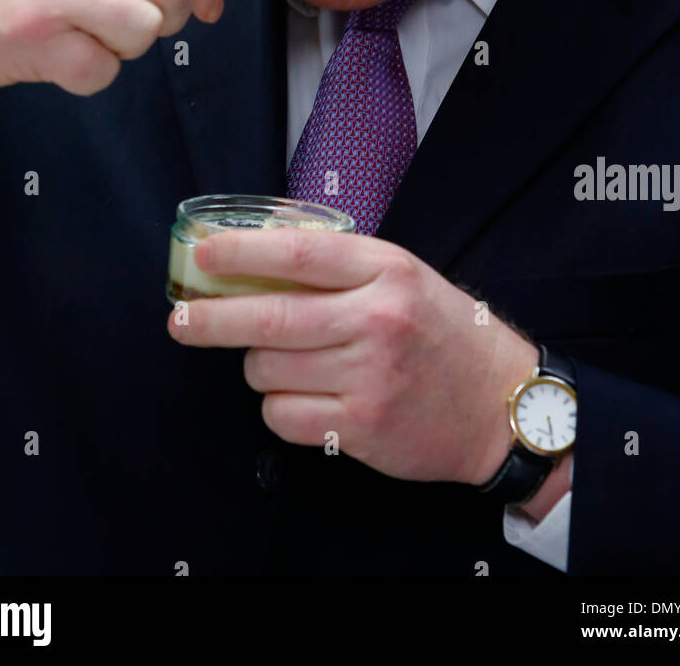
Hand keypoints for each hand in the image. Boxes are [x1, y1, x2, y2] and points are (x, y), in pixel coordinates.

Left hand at [166, 226, 538, 484]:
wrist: (500, 403)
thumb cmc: (443, 333)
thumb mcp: (402, 276)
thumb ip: (339, 266)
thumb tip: (256, 256)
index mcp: (386, 270)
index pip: (297, 254)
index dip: (241, 253)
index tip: (203, 255)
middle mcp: (376, 319)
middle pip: (268, 317)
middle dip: (210, 319)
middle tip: (180, 319)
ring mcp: (368, 376)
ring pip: (268, 369)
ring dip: (260, 366)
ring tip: (289, 362)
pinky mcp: (360, 427)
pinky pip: (282, 416)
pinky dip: (279, 407)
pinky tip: (306, 397)